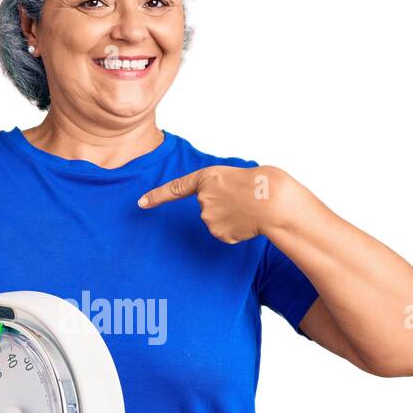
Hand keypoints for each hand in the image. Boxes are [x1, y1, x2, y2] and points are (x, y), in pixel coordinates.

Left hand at [137, 165, 291, 243]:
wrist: (272, 201)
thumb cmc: (260, 185)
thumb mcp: (234, 177)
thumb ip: (217, 192)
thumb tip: (213, 216)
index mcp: (206, 178)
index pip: (175, 188)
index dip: (156, 196)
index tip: (140, 203)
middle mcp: (202, 200)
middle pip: (207, 207)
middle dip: (223, 206)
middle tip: (243, 198)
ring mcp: (209, 219)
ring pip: (217, 221)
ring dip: (231, 217)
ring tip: (248, 209)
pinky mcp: (219, 234)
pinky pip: (225, 232)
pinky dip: (236, 229)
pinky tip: (247, 222)